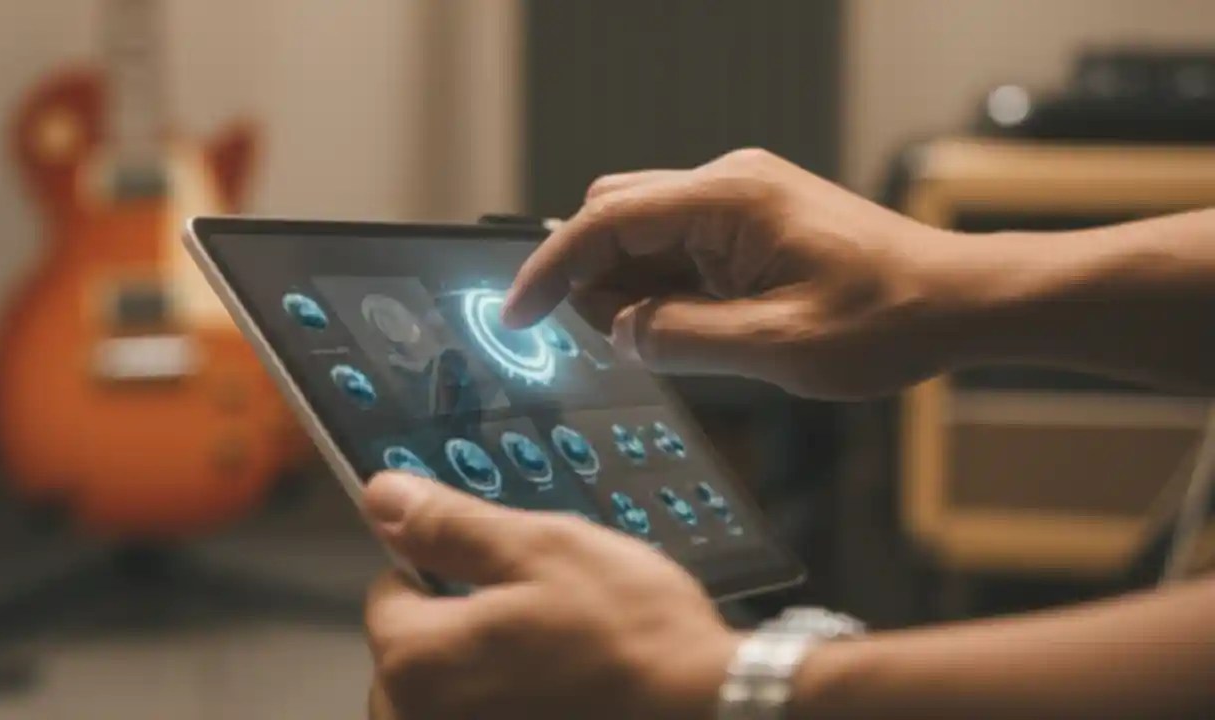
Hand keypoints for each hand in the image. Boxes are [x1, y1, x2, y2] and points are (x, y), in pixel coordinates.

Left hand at [361, 471, 737, 719]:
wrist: (703, 708)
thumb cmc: (631, 636)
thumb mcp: (540, 549)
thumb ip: (450, 525)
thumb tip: (384, 497)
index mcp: (417, 660)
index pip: (387, 591)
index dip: (441, 566)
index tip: (495, 566)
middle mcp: (421, 718)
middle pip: (411, 650)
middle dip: (459, 624)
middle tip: (535, 613)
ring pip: (444, 693)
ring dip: (484, 671)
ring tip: (554, 656)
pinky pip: (480, 715)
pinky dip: (507, 702)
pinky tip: (559, 690)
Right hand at [502, 147, 964, 398]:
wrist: (958, 300)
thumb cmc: (887, 317)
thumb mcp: (776, 347)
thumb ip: (682, 338)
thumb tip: (621, 332)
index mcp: (729, 200)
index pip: (606, 221)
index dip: (550, 269)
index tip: (517, 313)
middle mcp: (729, 185)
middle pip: (615, 214)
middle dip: (589, 276)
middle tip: (604, 339)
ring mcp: (740, 202)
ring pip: (643, 232)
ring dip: (627, 284)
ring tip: (657, 338)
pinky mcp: (752, 224)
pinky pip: (679, 247)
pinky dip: (661, 285)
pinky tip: (679, 323)